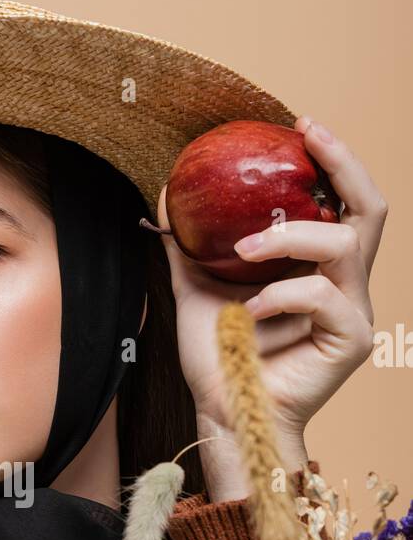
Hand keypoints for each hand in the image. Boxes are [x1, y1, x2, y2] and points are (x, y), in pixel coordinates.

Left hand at [157, 117, 386, 495]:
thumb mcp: (195, 289)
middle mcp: (344, 283)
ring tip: (243, 249)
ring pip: (342, 243)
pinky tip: (248, 313)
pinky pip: (320, 296)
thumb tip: (168, 191)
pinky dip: (279, 294)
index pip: (342, 200)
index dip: (332, 159)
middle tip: (306, 139)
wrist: (224, 412)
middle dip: (343, 163)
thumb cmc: (219, 357)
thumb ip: (189, 244)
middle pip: (370, 207)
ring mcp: (353, 311)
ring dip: (288, 236)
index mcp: (318, 266)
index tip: (300, 127)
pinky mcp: (349, 340)